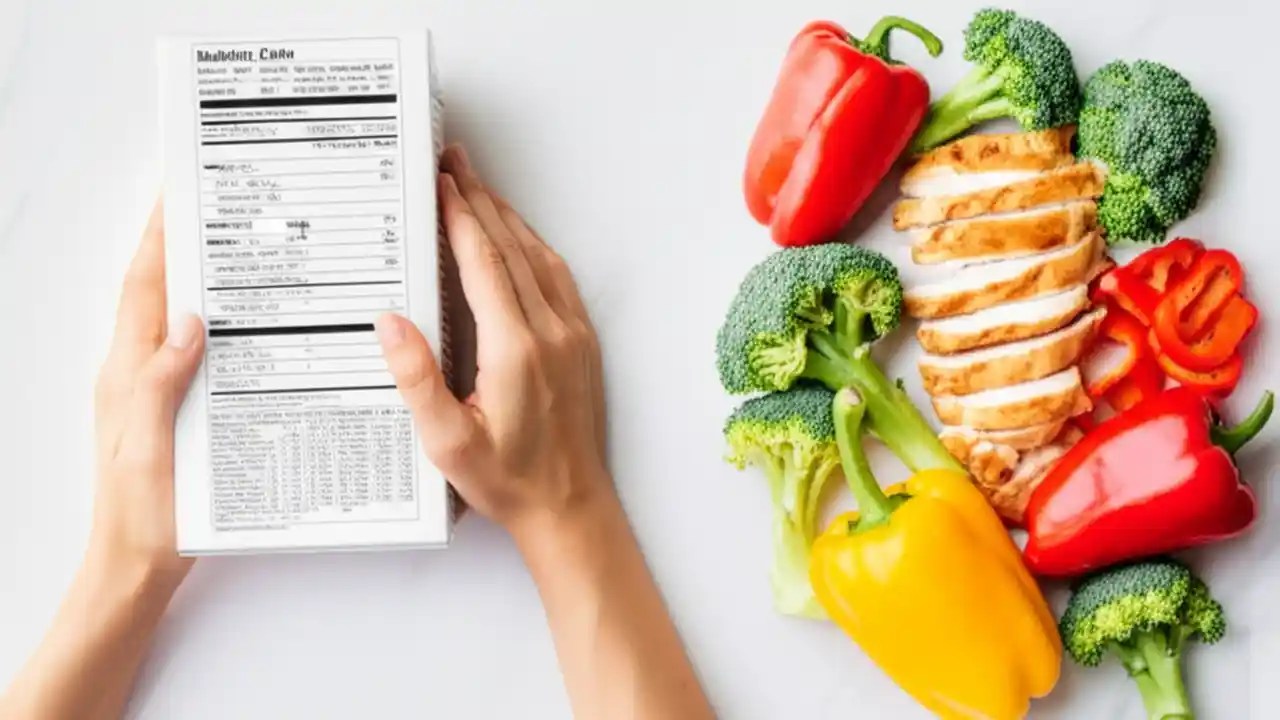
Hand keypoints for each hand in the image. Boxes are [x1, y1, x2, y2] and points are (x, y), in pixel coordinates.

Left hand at [91, 201, 203, 590]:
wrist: (139, 563)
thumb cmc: (140, 512)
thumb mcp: (147, 446)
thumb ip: (159, 382)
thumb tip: (189, 324)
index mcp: (126, 371)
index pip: (143, 289)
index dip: (157, 239)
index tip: (175, 191)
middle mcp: (139, 372)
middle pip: (161, 292)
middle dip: (179, 243)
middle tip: (209, 202)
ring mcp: (159, 390)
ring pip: (181, 319)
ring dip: (201, 279)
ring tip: (232, 244)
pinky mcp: (182, 411)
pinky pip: (201, 354)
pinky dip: (221, 326)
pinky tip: (245, 323)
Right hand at [375, 145, 609, 535]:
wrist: (571, 508)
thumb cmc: (509, 482)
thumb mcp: (448, 443)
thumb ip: (417, 380)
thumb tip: (391, 322)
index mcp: (515, 350)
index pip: (484, 264)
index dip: (461, 218)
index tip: (443, 184)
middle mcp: (551, 333)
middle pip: (513, 248)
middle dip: (481, 200)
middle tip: (457, 162)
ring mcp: (573, 336)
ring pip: (540, 258)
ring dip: (508, 218)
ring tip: (479, 187)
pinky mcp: (583, 345)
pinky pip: (559, 279)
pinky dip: (534, 247)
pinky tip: (520, 239)